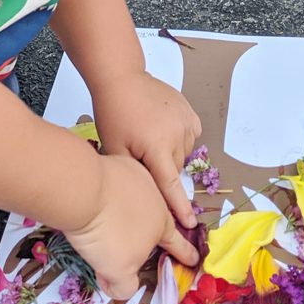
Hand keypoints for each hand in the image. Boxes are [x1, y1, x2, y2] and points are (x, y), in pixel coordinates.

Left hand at [61, 153, 197, 299]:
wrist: (86, 191)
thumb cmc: (104, 232)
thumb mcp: (116, 271)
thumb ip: (124, 285)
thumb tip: (119, 287)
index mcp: (161, 226)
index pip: (176, 243)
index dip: (185, 252)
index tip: (194, 257)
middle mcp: (156, 199)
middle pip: (160, 214)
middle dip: (158, 224)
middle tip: (154, 230)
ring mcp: (140, 178)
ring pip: (144, 193)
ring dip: (137, 203)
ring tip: (121, 213)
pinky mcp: (122, 161)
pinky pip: (124, 175)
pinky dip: (118, 185)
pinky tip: (106, 191)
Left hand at [91, 69, 201, 228]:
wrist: (121, 79)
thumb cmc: (113, 114)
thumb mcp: (116, 148)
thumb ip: (133, 175)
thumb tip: (146, 195)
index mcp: (157, 147)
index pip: (171, 185)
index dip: (180, 207)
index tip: (190, 224)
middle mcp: (177, 135)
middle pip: (175, 168)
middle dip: (161, 169)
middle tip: (141, 155)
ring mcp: (186, 121)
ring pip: (183, 152)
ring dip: (170, 153)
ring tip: (149, 137)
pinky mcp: (189, 111)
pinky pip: (190, 135)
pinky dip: (180, 138)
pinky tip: (163, 129)